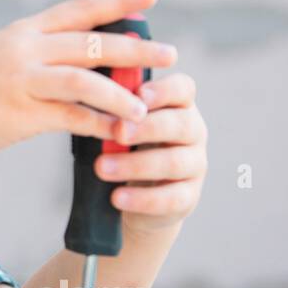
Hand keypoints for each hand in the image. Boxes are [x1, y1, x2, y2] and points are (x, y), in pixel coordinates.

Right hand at [0, 0, 177, 162]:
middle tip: (170, 53)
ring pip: (86, 80)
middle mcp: (26, 49)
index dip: (118, 1)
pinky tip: (119, 132)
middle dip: (136, 48)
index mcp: (24, 32)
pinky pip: (72, 116)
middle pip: (92, 43)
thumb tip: (78, 59)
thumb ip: (36, 55)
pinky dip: (99, 124)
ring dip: (122, 94)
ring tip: (147, 106)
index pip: (79, 10)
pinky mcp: (22, 113)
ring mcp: (23, 80)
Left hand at [94, 71, 207, 236]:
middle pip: (180, 124)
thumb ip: (113, 108)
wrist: (132, 194)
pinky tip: (117, 197)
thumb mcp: (118, 123)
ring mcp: (195, 165)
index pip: (183, 89)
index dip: (164, 90)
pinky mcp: (189, 196)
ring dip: (135, 165)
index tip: (139, 95)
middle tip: (117, 132)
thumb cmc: (123, 147)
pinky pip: (171, 198)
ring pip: (173, 162)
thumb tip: (92, 91)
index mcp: (177, 106)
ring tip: (101, 168)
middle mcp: (193, 132)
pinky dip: (142, 199)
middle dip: (146, 128)